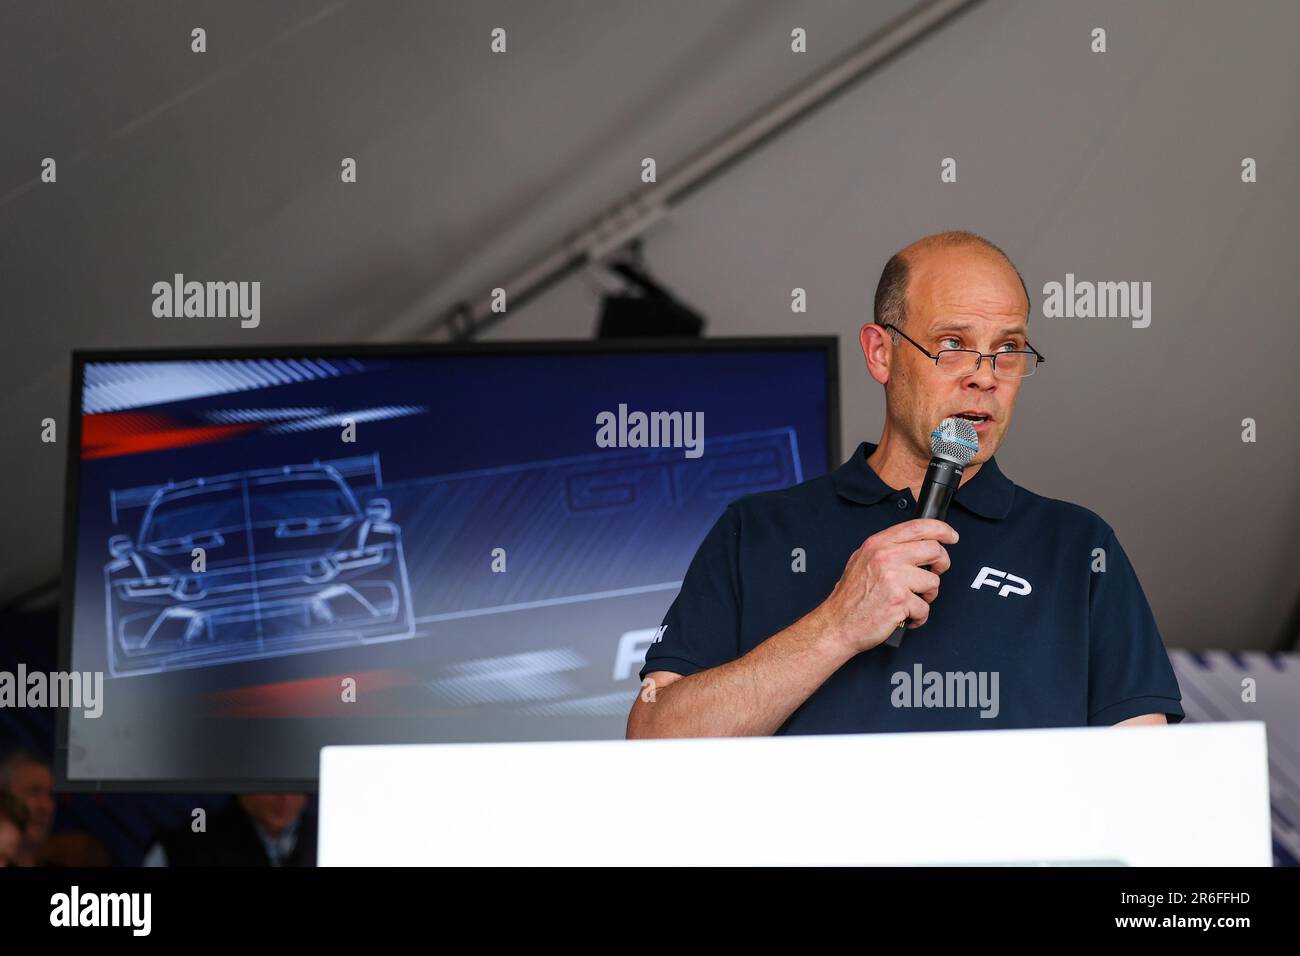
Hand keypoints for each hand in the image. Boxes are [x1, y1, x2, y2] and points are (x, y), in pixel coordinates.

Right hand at [817, 518, 957, 653]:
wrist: (838, 624)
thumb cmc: (850, 597)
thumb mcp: (862, 560)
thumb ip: (887, 548)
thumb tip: (915, 544)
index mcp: (878, 544)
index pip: (918, 527)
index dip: (941, 529)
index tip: (951, 536)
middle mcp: (886, 557)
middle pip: (934, 551)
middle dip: (941, 565)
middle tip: (933, 574)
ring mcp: (894, 578)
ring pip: (933, 582)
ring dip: (926, 596)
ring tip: (910, 600)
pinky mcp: (900, 601)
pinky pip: (925, 608)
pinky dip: (918, 617)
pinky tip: (905, 616)